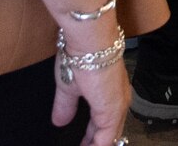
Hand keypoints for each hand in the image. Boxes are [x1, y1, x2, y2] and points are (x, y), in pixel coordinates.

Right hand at [44, 0, 128, 145]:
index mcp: (111, 94)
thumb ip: (66, 105)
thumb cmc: (80, 54)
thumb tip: (59, 121)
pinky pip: (106, 141)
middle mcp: (119, 101)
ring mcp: (118, 108)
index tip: (82, 144)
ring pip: (110, 138)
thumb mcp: (68, 86)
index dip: (93, 138)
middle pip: (110, 133)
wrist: (89, 42)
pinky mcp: (112, 113)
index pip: (105, 123)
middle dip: (95, 144)